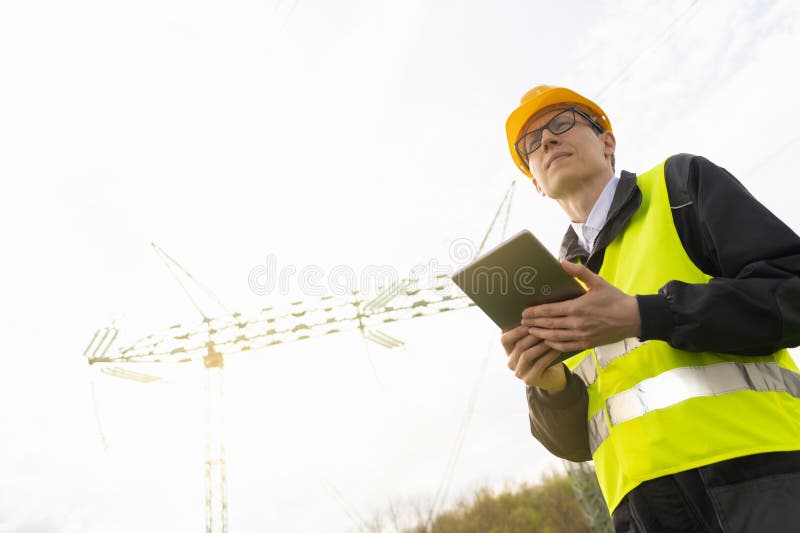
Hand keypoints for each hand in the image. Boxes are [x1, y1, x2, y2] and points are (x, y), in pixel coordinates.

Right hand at [500, 326, 566, 391]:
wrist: (552, 377)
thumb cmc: (543, 354)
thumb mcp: (534, 344)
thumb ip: (529, 333)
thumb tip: (533, 315)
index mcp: (508, 352)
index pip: (504, 340)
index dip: (515, 331)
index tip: (528, 323)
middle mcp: (511, 363)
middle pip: (518, 346)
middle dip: (532, 335)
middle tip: (545, 327)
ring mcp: (519, 373)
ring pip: (527, 355)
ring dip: (540, 345)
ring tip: (552, 337)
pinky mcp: (530, 380)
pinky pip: (539, 364)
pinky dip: (548, 355)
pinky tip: (557, 348)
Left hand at [521, 260, 640, 352]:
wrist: (634, 318)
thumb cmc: (614, 298)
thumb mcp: (598, 281)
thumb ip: (579, 272)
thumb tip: (561, 262)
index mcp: (578, 307)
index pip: (550, 311)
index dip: (535, 312)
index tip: (524, 312)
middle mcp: (577, 323)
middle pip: (549, 324)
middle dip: (533, 323)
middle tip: (521, 322)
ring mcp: (582, 335)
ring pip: (555, 337)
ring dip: (540, 334)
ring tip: (530, 331)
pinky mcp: (587, 344)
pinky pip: (565, 346)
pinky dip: (553, 345)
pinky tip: (546, 341)